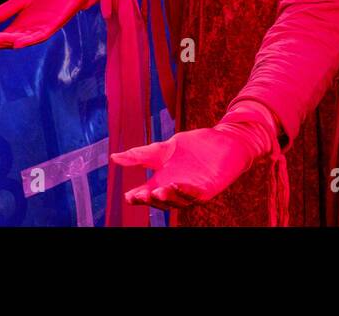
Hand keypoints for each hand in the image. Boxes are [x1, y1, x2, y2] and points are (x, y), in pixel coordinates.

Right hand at [0, 0, 94, 54]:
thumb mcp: (21, 0)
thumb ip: (5, 10)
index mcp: (21, 24)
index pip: (4, 36)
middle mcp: (30, 29)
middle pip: (11, 40)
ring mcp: (41, 28)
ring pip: (24, 39)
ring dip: (11, 42)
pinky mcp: (52, 25)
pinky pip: (39, 36)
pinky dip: (29, 40)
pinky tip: (18, 43)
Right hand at [114, 117, 270, 209]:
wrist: (224, 139)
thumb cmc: (195, 146)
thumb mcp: (165, 148)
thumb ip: (142, 155)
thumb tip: (114, 157)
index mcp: (163, 182)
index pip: (146, 194)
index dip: (137, 198)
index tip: (128, 196)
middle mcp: (176, 190)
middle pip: (160, 201)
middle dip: (150, 199)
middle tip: (141, 194)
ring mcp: (192, 192)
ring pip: (177, 201)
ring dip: (167, 197)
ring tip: (157, 190)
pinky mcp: (208, 190)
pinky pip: (195, 195)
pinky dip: (185, 192)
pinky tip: (177, 186)